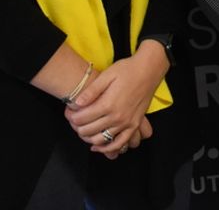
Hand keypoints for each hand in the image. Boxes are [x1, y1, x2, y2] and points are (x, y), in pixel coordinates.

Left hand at [65, 41, 167, 156]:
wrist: (149, 70)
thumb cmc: (127, 70)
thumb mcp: (107, 75)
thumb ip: (91, 91)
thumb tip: (77, 103)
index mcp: (108, 104)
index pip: (82, 118)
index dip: (71, 117)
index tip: (69, 112)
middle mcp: (117, 117)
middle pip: (89, 130)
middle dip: (77, 127)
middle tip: (73, 120)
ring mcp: (126, 123)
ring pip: (101, 139)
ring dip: (88, 138)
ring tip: (83, 130)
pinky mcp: (134, 125)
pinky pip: (119, 143)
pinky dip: (107, 148)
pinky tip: (98, 146)